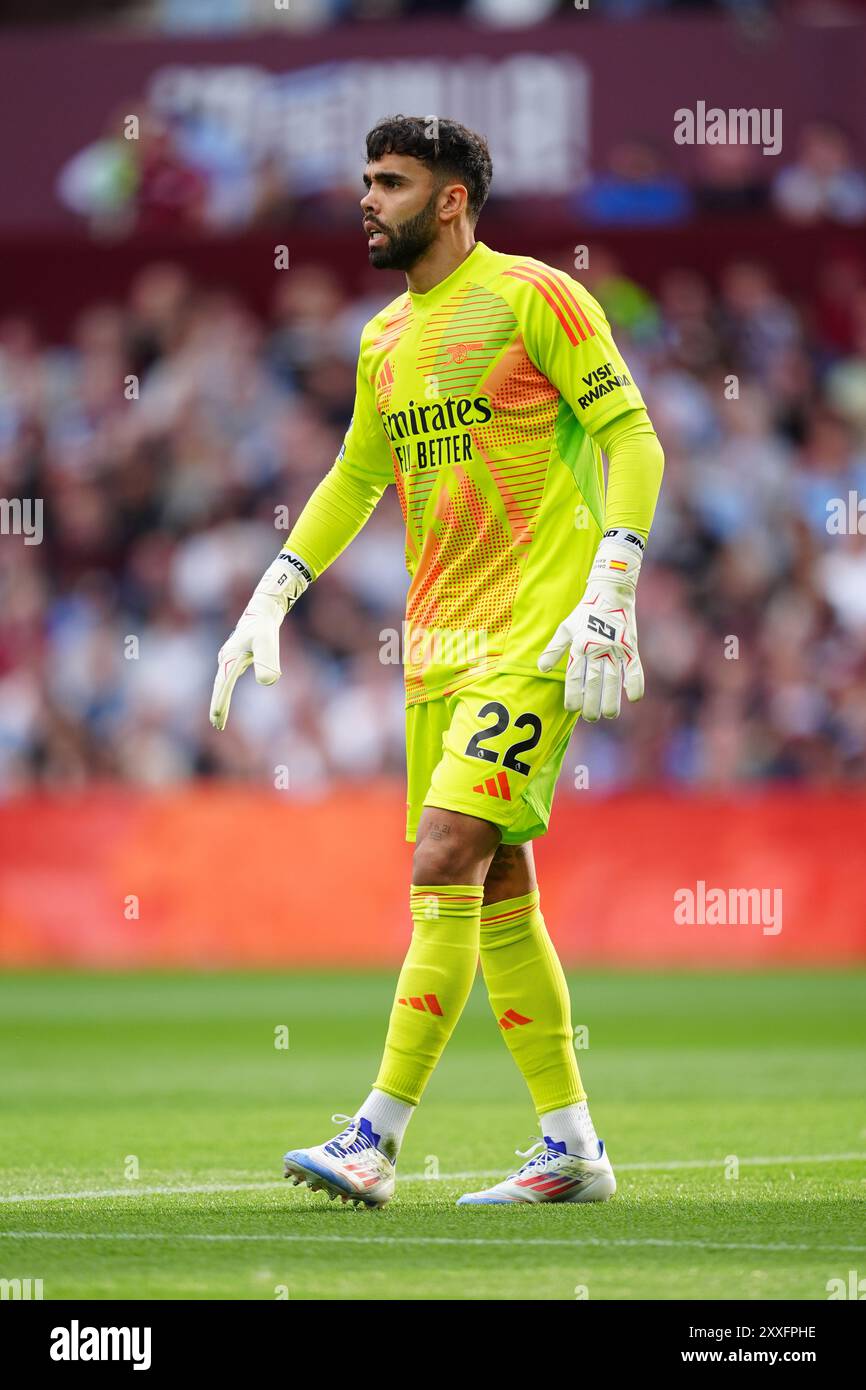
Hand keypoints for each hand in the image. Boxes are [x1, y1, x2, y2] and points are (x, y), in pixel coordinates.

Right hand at [209, 550, 311, 730]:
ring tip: (220, 715)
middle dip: (219, 705)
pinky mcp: (236, 653)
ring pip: (223, 681)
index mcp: (230, 659)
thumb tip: (267, 682)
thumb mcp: (267, 643)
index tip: (217, 721)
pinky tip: (228, 689)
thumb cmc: (265, 626)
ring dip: (221, 697)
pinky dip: (226, 687)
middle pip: (220, 686)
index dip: (220, 704)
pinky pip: (229, 675)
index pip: (223, 686)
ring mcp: (230, 656)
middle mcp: (226, 658)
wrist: (264, 608)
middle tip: (217, 724)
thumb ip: (266, 661)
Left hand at [537, 529, 644, 720]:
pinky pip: (635, 668)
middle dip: (592, 703)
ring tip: (609, 715)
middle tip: (591, 718)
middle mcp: (597, 648)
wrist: (611, 590)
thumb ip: (554, 649)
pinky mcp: (631, 646)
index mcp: (580, 644)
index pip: (574, 675)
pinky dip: (635, 683)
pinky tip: (634, 698)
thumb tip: (542, 669)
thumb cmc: (585, 611)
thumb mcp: (566, 628)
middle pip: (594, 681)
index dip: (573, 694)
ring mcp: (615, 648)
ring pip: (614, 679)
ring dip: (612, 700)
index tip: (572, 708)